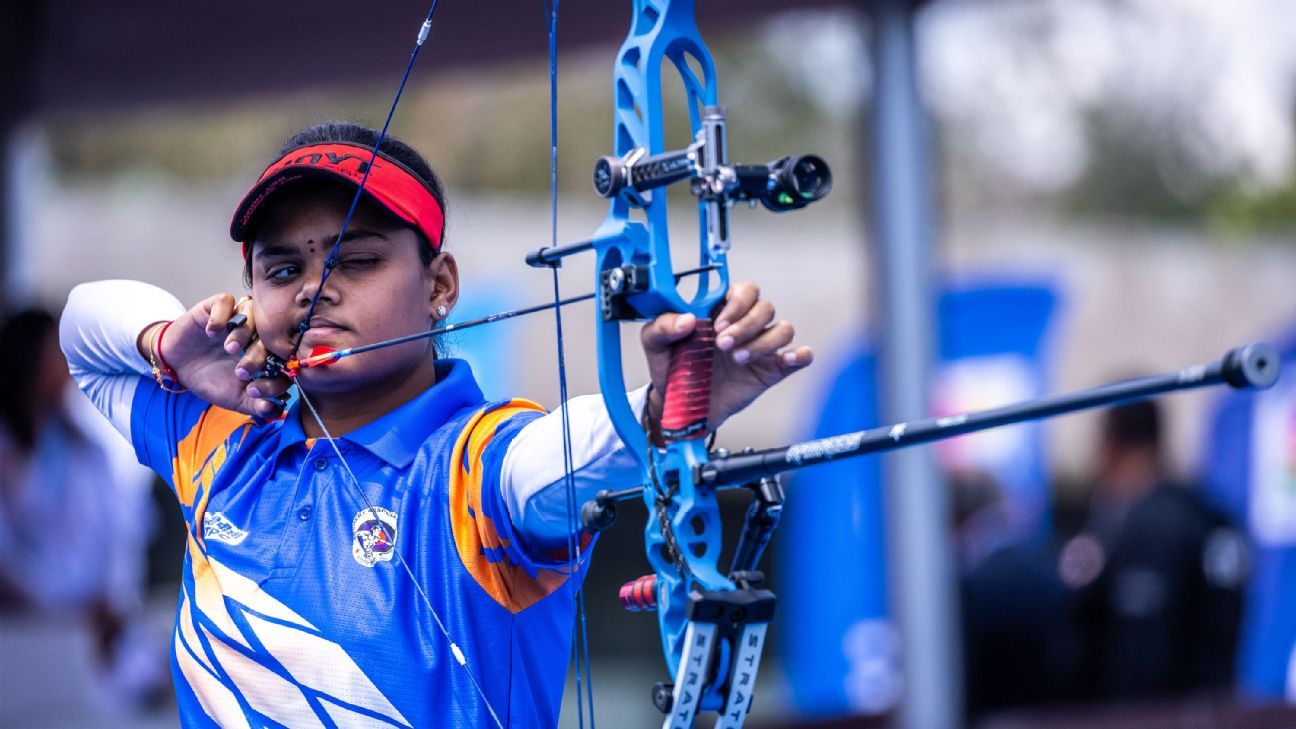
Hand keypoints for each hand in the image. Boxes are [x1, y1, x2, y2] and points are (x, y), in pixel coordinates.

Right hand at [140, 293, 291, 417]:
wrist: (178, 365)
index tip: (255, 390)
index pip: (284, 357)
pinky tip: (211, 331)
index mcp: (267, 354)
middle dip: (258, 355)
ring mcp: (237, 318)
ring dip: (243, 332)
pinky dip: (221, 315)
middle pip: (270, 336)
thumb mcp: (234, 398)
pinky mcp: (216, 307)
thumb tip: (274, 410)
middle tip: (241, 370)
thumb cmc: (211, 379)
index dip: (274, 373)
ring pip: (252, 314)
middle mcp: (256, 333)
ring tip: (229, 348)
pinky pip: (225, 301)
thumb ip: (255, 404)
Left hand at [640, 281, 812, 435]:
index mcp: (721, 310)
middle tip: (722, 345)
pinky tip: (787, 359)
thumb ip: (662, 325)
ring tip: (737, 359)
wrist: (680, 406)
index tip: (717, 325)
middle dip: (746, 325)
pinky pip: (798, 356)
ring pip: (782, 329)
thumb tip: (687, 319)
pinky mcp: (771, 370)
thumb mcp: (655, 343)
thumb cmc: (671, 368)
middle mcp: (745, 324)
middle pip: (765, 307)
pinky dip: (799, 355)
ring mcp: (760, 347)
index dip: (736, 303)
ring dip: (763, 343)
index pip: (744, 289)